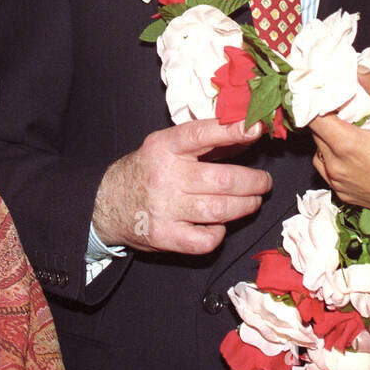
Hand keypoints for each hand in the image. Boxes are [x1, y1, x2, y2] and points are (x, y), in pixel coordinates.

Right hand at [92, 119, 270, 253]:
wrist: (106, 204)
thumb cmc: (146, 171)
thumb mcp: (167, 147)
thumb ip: (207, 141)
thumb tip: (248, 135)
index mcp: (163, 147)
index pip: (200, 134)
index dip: (230, 131)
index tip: (254, 130)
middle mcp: (164, 176)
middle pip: (222, 179)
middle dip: (253, 181)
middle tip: (264, 182)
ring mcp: (164, 208)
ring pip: (220, 209)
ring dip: (245, 206)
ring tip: (252, 201)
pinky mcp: (165, 236)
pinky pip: (205, 239)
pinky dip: (219, 233)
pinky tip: (219, 225)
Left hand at [311, 71, 369, 215]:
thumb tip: (359, 71)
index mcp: (346, 145)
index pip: (312, 116)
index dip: (315, 100)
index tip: (327, 91)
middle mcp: (335, 167)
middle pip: (315, 133)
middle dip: (326, 116)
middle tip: (344, 106)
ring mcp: (338, 184)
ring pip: (319, 152)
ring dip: (329, 138)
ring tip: (350, 129)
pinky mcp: (345, 196)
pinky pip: (329, 170)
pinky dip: (334, 157)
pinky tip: (355, 152)